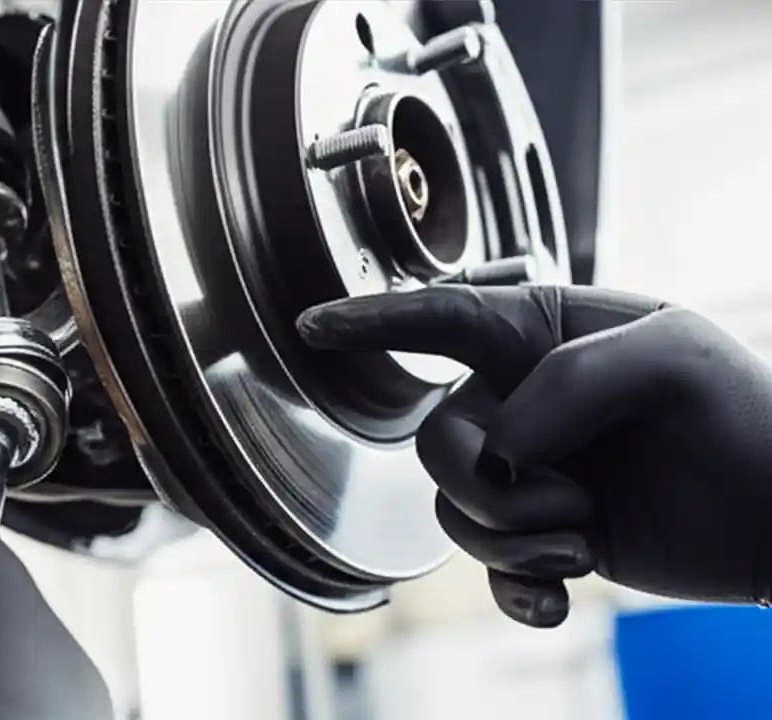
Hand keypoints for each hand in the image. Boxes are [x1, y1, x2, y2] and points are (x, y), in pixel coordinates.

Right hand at [299, 285, 771, 627]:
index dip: (371, 321)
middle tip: (571, 504)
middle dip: (489, 490)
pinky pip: (488, 573)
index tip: (312, 325)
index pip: (440, 319)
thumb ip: (569, 380)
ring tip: (585, 543)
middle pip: (436, 443)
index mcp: (543, 336)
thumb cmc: (743, 416)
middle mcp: (523, 403)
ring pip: (453, 514)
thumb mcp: (672, 355)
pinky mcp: (546, 538)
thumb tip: (498, 445)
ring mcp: (531, 473)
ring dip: (515, 542)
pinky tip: (563, 596)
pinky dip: (518, 593)